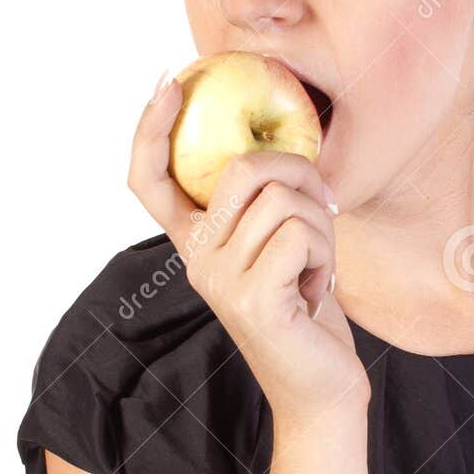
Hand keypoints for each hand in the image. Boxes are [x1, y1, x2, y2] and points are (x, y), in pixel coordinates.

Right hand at [127, 76, 369, 425]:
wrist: (321, 392)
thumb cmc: (307, 312)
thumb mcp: (282, 245)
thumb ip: (266, 202)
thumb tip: (276, 146)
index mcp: (194, 244)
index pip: (148, 179)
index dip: (150, 127)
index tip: (170, 81)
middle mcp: (195, 261)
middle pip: (245, 167)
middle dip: (302, 179)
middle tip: (321, 219)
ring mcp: (219, 280)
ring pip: (283, 200)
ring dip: (322, 229)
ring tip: (315, 271)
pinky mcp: (252, 299)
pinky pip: (299, 235)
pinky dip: (325, 256)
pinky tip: (316, 292)